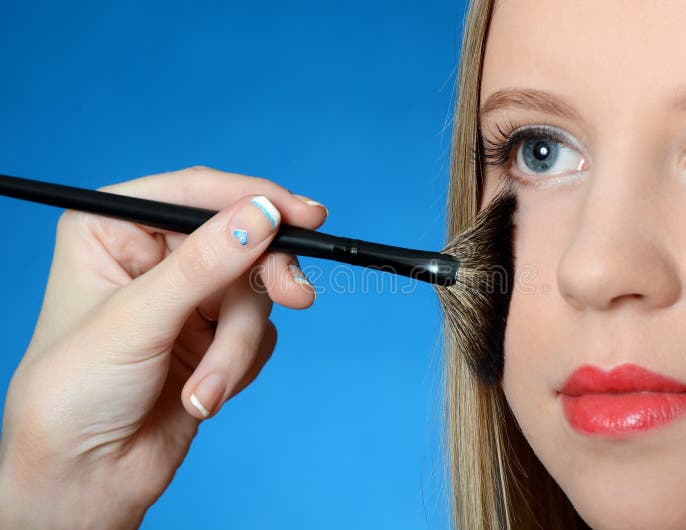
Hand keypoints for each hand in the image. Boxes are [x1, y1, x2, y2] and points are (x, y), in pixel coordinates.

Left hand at [0, 166, 326, 528]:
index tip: (303, 215)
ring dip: (236, 347)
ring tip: (206, 390)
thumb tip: (262, 215)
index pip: (194, 192)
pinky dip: (238, 366)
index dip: (253, 198)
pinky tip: (203, 394)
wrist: (85, 476)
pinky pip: (259, 332)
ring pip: (253, 294)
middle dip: (263, 281)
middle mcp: (154, 256)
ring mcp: (187, 297)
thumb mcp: (138, 319)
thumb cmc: (75, 394)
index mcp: (114, 230)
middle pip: (240, 241)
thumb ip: (205, 264)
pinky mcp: (214, 335)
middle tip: (297, 296)